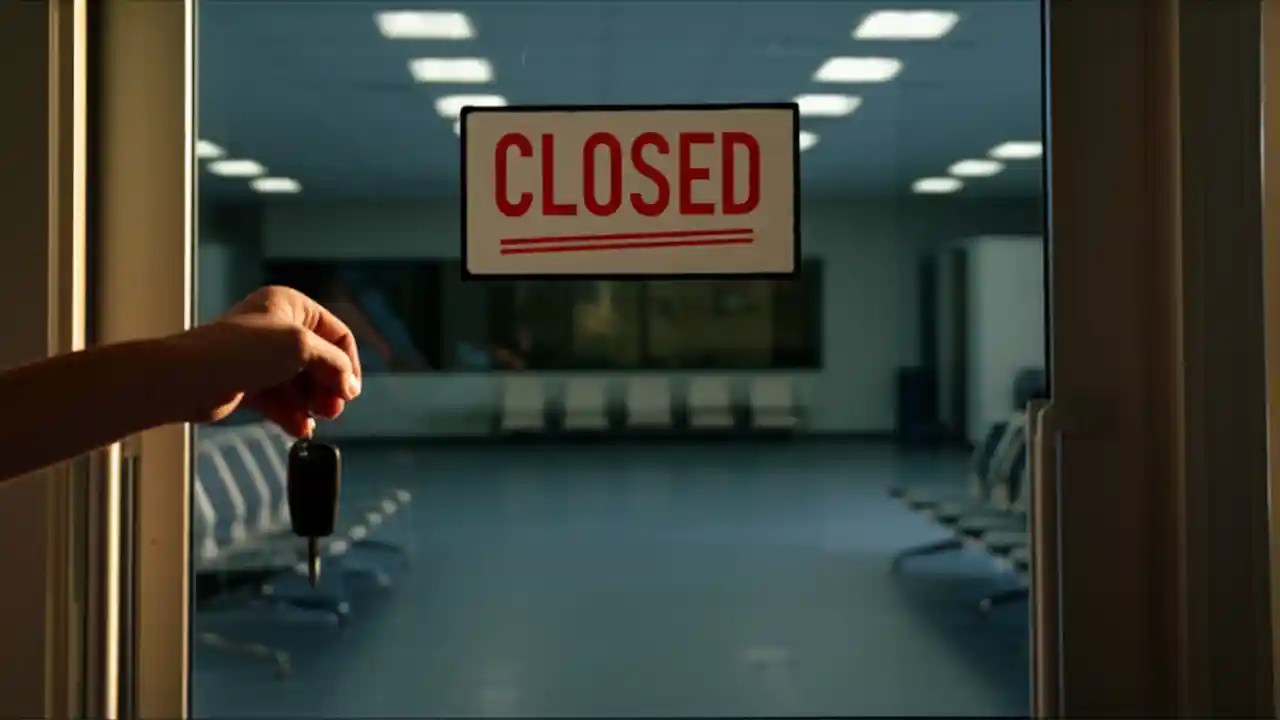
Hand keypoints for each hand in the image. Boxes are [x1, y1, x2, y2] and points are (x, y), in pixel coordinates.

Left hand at [163, 286, 362, 436]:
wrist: (188, 378)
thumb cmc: (240, 352)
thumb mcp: (301, 347)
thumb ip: (334, 364)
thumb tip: (351, 386)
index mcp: (291, 305)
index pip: (337, 334)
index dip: (347, 364)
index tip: (349, 392)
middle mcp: (278, 327)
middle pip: (321, 361)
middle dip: (328, 388)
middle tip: (331, 410)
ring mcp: (262, 356)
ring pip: (301, 384)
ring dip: (310, 405)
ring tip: (313, 421)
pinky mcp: (249, 383)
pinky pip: (281, 400)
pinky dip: (292, 414)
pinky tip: (299, 430)